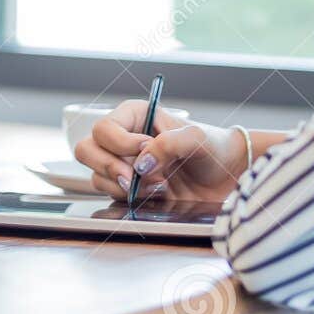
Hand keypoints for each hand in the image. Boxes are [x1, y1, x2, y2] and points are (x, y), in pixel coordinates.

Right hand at [73, 100, 247, 203]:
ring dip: (123, 185)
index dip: (120, 143)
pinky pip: (111, 194)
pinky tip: (155, 194)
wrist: (226, 176)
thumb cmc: (213, 148)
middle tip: (136, 178)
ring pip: (97, 175)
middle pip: (87, 149)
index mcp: (134, 116)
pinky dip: (129, 198)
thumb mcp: (196, 139)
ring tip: (157, 185)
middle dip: (110, 167)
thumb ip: (168, 144)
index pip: (104, 128)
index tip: (145, 150)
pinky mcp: (128, 187)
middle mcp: (123, 138)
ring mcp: (123, 164)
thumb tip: (141, 164)